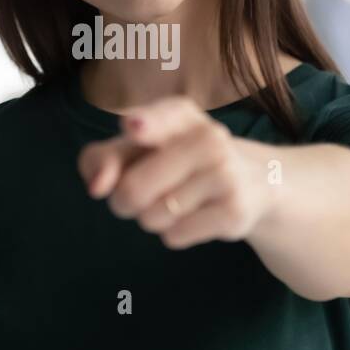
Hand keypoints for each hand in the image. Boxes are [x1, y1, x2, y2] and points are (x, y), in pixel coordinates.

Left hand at [76, 95, 275, 249]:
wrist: (252, 183)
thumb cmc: (176, 162)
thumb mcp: (139, 150)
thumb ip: (103, 159)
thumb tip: (97, 187)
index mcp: (180, 114)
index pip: (161, 116)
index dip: (144, 124)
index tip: (132, 128)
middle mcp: (208, 137)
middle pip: (133, 188)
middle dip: (124, 201)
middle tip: (142, 194)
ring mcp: (225, 173)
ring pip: (152, 216)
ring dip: (152, 218)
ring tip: (178, 201)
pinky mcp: (234, 210)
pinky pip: (175, 235)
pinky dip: (174, 233)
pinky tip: (196, 215)